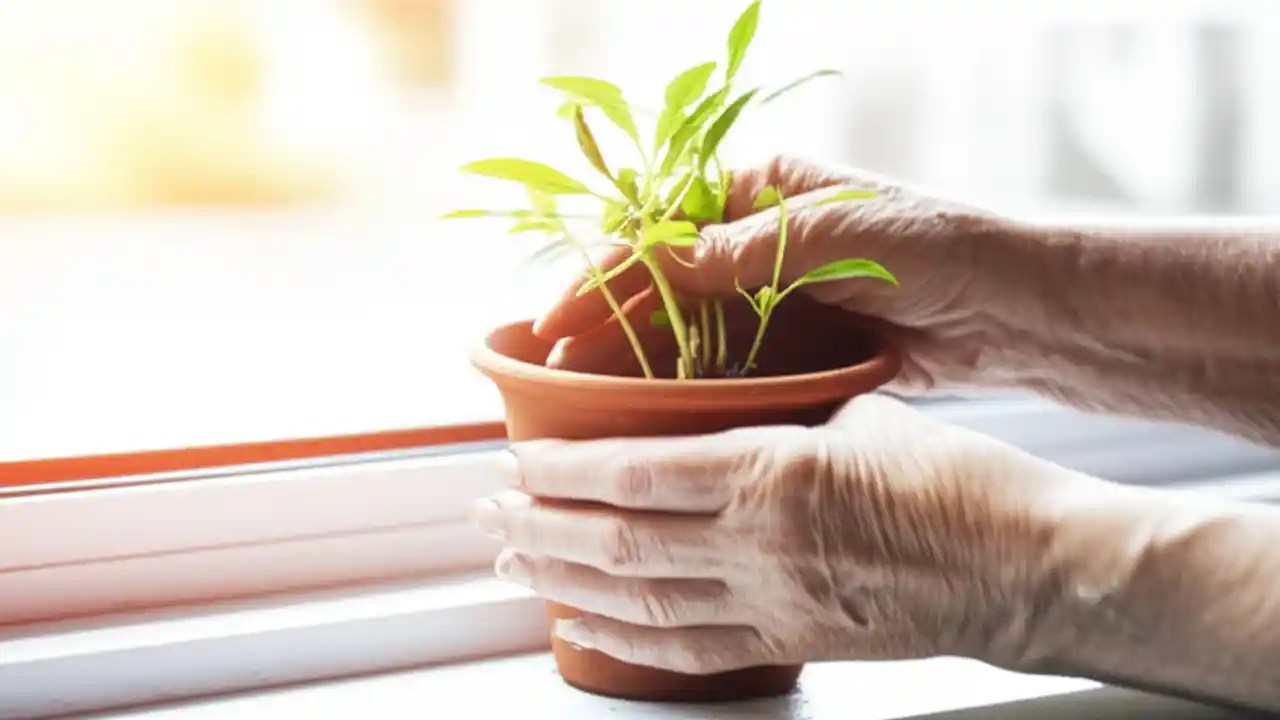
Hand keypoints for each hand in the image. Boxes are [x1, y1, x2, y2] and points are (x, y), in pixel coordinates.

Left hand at [472, 395, 1076, 674]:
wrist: (1034, 570)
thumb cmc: (966, 483)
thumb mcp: (865, 417)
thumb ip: (784, 420)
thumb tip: (730, 416)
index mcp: (772, 470)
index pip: (635, 470)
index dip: (563, 469)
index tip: (516, 460)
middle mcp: (757, 544)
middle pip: (615, 542)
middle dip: (537, 528)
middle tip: (483, 516)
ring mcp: (772, 603)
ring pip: (637, 600)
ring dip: (563, 582)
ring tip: (511, 567)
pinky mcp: (794, 642)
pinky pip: (690, 649)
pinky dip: (626, 639)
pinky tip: (587, 626)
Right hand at [533, 155, 1016, 391]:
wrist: (1018, 310)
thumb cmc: (940, 248)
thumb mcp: (839, 236)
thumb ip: (747, 249)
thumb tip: (658, 260)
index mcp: (761, 192)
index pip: (659, 232)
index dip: (601, 276)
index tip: (553, 323)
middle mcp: (758, 243)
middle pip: (661, 286)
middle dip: (606, 328)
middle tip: (553, 375)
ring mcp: (776, 298)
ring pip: (687, 333)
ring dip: (639, 367)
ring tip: (584, 408)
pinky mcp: (798, 347)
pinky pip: (729, 370)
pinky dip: (690, 394)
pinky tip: (654, 423)